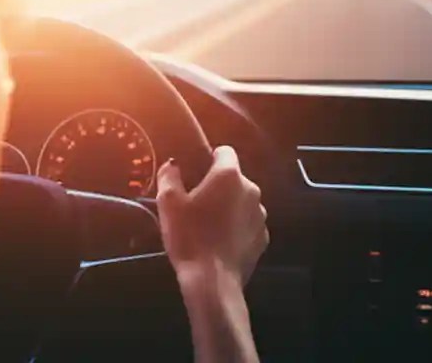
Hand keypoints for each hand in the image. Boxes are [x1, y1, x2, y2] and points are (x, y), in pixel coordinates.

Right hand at [157, 146, 268, 289]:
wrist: (212, 280)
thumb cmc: (189, 237)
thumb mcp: (169, 204)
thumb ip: (169, 176)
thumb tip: (173, 164)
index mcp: (229, 176)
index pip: (224, 151)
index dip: (209, 158)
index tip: (196, 172)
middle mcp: (251, 189)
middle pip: (234, 178)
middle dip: (218, 186)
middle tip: (196, 203)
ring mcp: (261, 214)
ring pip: (242, 201)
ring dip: (229, 207)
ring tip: (208, 226)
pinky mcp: (263, 237)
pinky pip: (248, 224)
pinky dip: (237, 227)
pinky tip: (221, 242)